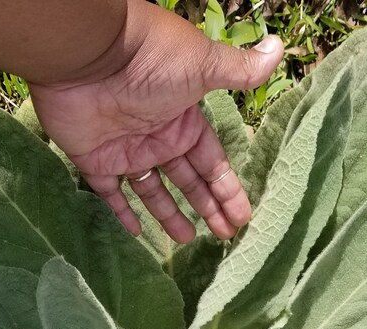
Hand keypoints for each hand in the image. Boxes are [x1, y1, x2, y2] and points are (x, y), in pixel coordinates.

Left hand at [28, 1, 282, 243]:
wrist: (87, 55)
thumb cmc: (149, 59)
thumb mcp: (202, 66)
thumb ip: (239, 70)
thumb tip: (279, 48)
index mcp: (185, 121)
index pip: (212, 163)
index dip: (227, 189)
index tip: (242, 218)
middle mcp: (158, 138)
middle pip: (187, 181)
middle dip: (207, 207)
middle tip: (224, 238)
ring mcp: (126, 150)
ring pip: (152, 190)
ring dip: (169, 215)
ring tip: (187, 242)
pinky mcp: (94, 160)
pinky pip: (109, 193)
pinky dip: (122, 213)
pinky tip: (138, 234)